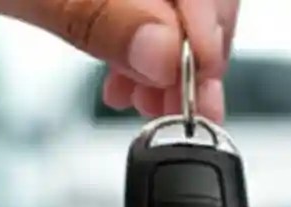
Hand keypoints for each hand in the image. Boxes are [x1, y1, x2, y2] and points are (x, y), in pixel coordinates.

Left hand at [0, 0, 237, 121]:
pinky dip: (141, 46)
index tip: (196, 86)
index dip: (203, 28)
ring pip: (168, 0)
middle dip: (191, 48)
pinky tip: (127, 79)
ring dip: (169, 55)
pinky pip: (136, 5)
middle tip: (179, 111)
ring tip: (147, 104)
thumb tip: (161, 46)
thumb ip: (86, 11)